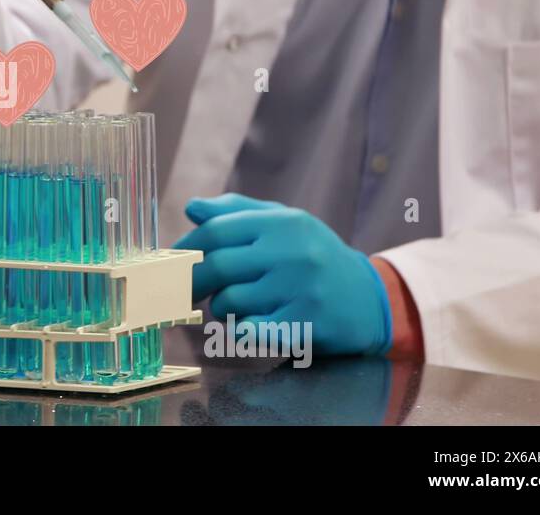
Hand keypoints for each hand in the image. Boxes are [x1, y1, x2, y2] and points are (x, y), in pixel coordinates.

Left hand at [175, 193, 391, 356]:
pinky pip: (250, 331)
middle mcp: (293, 252)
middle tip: (179, 293)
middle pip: (217, 267)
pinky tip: (251, 324)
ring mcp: (301, 290)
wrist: (370, 299)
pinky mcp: (306, 325)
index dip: (184, 249)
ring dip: (220, 307)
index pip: (216, 232)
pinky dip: (240, 330)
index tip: (169, 264)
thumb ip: (236, 213)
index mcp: (283, 223)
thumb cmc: (315, 257)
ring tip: (234, 304)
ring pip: (230, 301)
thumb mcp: (284, 223)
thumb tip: (192, 208)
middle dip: (190, 283)